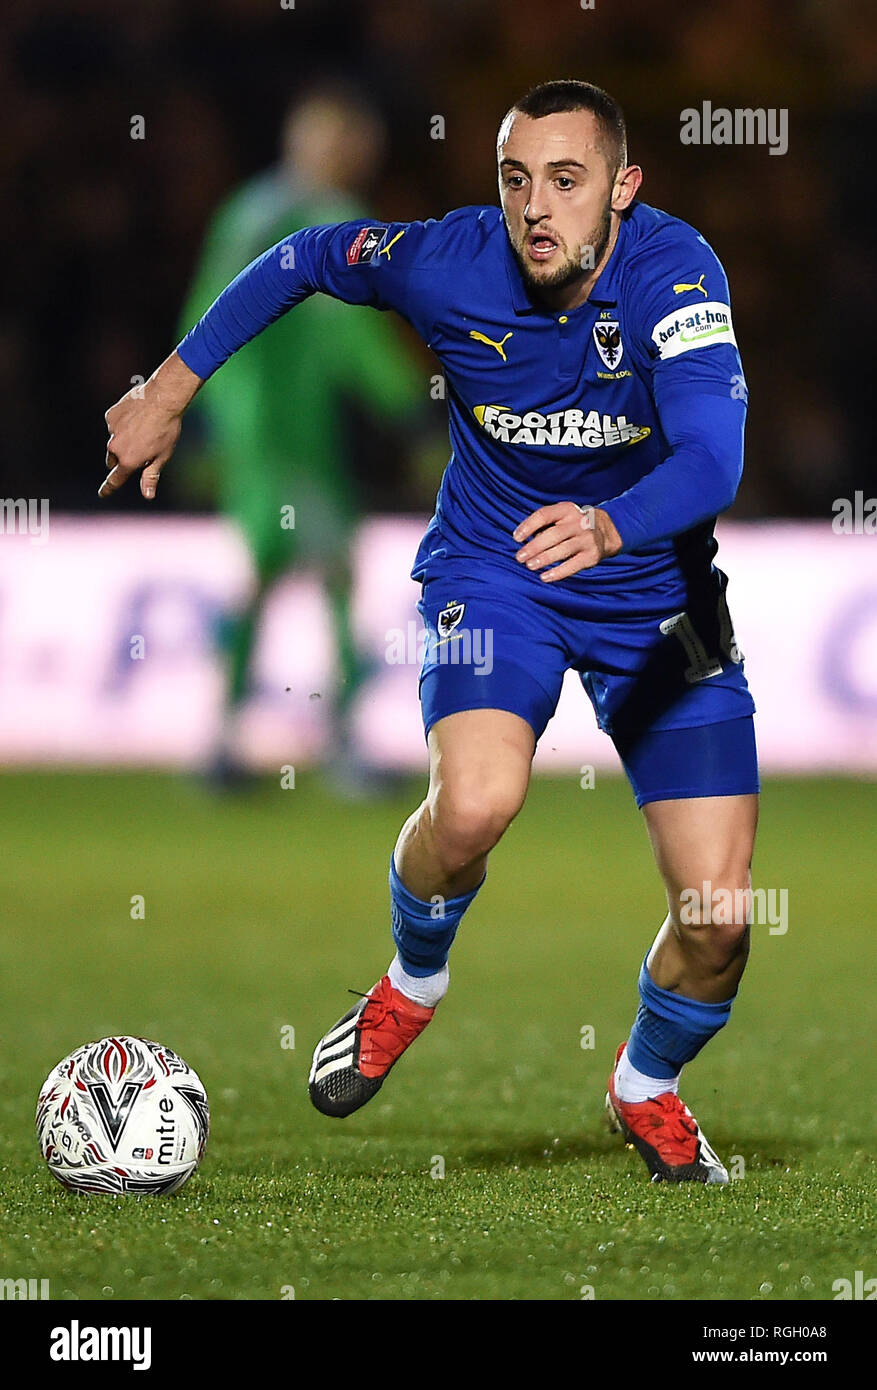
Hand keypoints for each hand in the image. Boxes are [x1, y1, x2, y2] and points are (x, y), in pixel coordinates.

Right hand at [100, 351, 201, 499]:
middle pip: (113, 460)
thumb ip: (151, 476)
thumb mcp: (162, 456)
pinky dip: (123, 423)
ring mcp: (111, 430)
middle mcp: (116, 447)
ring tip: (143, 428)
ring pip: (115, 440)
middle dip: (122, 459)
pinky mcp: (110, 416)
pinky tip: (136, 415)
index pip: (115, 479)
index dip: (109, 488)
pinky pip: (114, 424)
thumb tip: (147, 496)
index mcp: (129, 461)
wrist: (162, 399)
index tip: (102, 493)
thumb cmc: (167, 430)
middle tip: (139, 450)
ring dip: (124, 439)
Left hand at [513, 502, 622, 581]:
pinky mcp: (592, 555)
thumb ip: (543, 526)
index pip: (544, 515)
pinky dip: (558, 572)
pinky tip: (545, 577)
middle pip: (553, 534)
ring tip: (530, 566)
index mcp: (566, 509)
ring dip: (544, 559)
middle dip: (534, 547)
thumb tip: (522, 541)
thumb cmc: (571, 525)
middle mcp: (579, 522)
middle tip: (519, 557)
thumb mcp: (560, 517)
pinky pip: (573, 565)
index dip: (529, 526)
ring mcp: (587, 539)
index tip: (516, 538)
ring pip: (563, 550)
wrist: (604, 531)